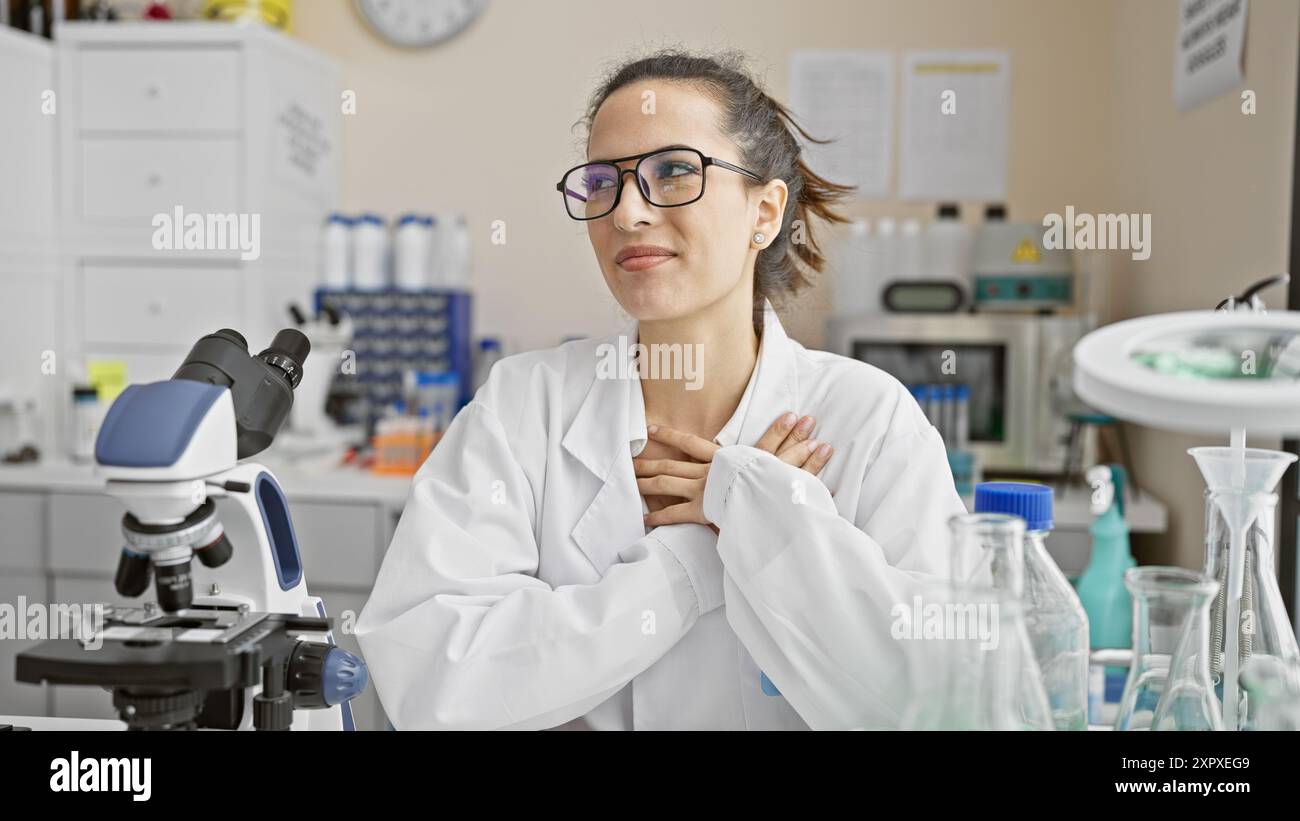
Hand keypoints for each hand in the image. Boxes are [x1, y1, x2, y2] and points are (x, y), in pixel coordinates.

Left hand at [636, 412, 833, 527]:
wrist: (771, 494)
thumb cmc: (778, 484)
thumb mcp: (788, 468)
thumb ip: (798, 458)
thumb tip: (823, 446)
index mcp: (724, 460)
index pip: (694, 443)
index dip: (673, 435)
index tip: (652, 428)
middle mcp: (708, 470)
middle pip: (672, 462)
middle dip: (650, 460)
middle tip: (629, 458)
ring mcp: (702, 488)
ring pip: (667, 482)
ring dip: (647, 483)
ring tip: (630, 482)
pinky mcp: (702, 509)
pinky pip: (675, 514)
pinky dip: (659, 517)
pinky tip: (644, 519)